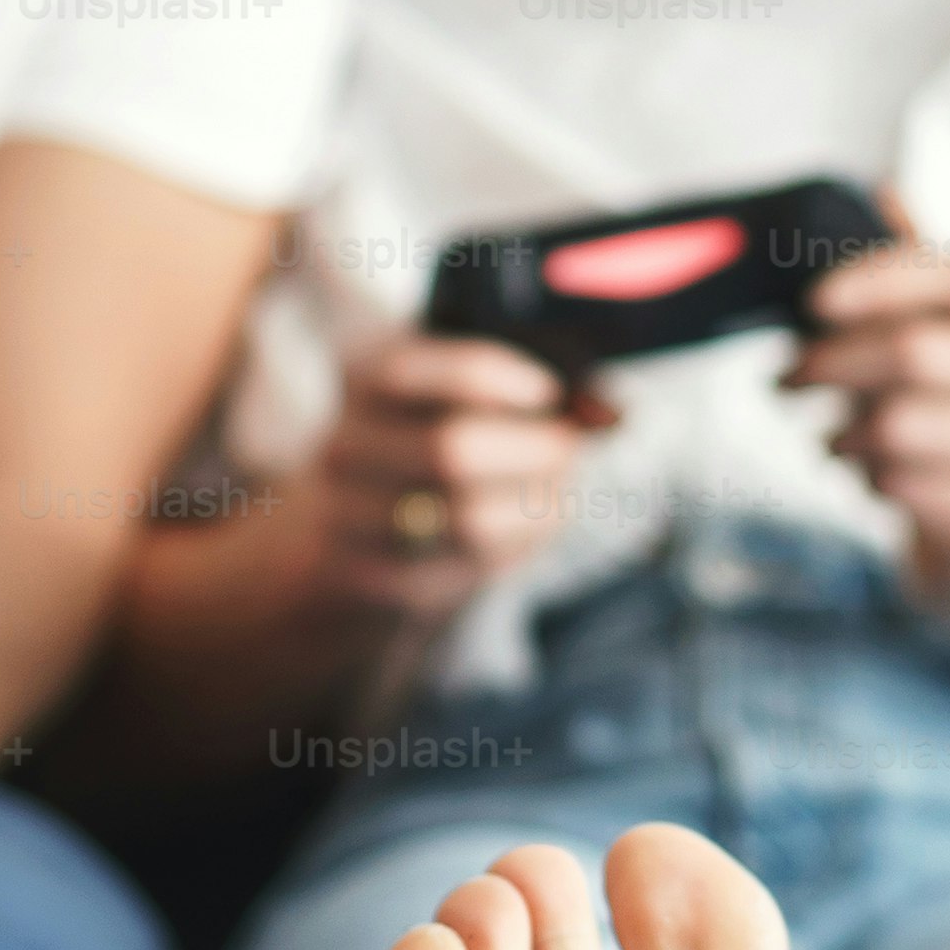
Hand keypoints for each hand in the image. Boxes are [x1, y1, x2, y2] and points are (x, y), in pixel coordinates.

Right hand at [314, 330, 614, 610]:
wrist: (342, 518)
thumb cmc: (421, 431)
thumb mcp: (444, 387)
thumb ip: (516, 385)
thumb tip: (608, 412)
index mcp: (364, 377)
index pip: (429, 373)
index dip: (503, 379)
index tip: (550, 391)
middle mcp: (345, 446)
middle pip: (452, 451)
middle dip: (533, 451)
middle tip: (571, 448)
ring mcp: (349, 516)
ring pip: (467, 522)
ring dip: (535, 507)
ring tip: (559, 491)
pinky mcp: (370, 575)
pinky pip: (462, 571)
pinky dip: (515, 550)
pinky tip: (530, 529)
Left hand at [789, 240, 949, 630]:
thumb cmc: (948, 404)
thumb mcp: (933, 329)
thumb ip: (909, 270)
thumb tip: (884, 189)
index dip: (877, 283)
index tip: (812, 301)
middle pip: (914, 353)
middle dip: (833, 363)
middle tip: (787, 378)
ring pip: (901, 426)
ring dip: (843, 432)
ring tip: (827, 437)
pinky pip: (907, 486)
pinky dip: (868, 480)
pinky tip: (865, 475)